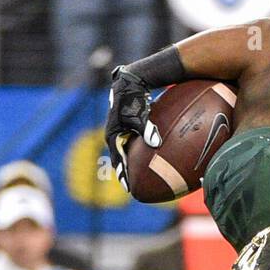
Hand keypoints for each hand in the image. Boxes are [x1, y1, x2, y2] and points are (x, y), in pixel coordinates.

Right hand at [106, 66, 161, 193]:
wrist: (129, 81)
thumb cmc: (133, 98)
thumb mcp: (139, 115)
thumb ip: (147, 130)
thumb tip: (155, 144)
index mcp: (113, 135)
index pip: (118, 160)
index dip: (123, 174)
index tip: (128, 188)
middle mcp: (113, 135)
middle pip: (119, 158)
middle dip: (124, 172)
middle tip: (131, 187)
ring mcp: (118, 131)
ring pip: (123, 151)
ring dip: (128, 163)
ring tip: (135, 176)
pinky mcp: (125, 126)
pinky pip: (129, 143)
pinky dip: (134, 152)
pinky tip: (145, 158)